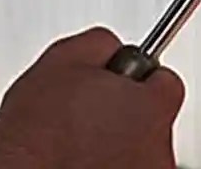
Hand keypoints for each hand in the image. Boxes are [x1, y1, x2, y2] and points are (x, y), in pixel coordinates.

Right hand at [0, 28, 184, 167]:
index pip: (164, 80)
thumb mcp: (62, 59)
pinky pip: (124, 168)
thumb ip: (100, 44)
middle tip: (88, 113)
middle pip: (151, 115)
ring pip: (137, 147)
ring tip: (76, 141)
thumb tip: (109, 47)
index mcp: (152, 104)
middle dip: (125, 110)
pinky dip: (107, 164)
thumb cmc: (37, 133)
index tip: (118, 80)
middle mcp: (158, 145)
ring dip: (115, 140)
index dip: (135, 77)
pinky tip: (77, 160)